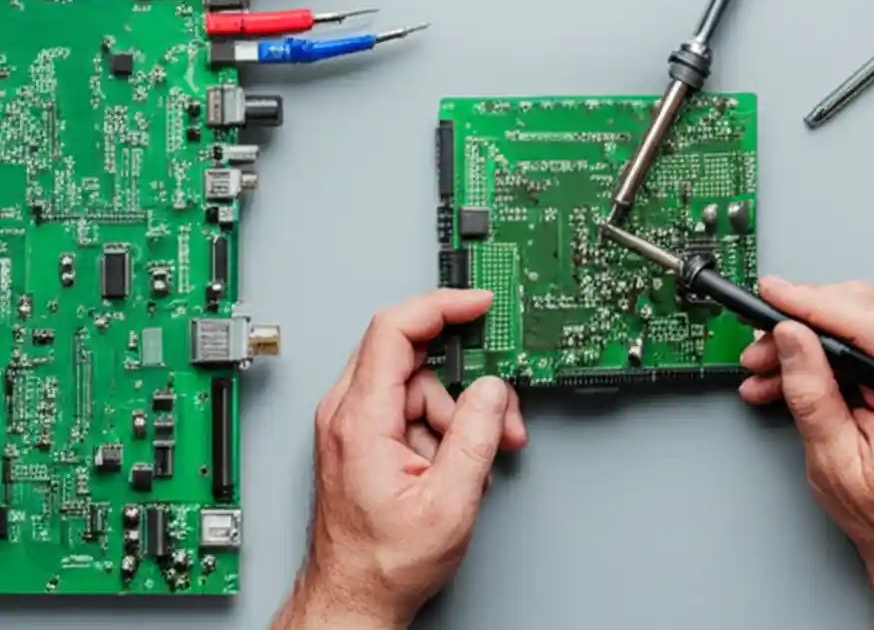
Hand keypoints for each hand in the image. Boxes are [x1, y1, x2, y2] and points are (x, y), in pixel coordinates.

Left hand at [273, 289, 527, 629]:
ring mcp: (353, 426)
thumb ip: (476, 436)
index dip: (442, 306)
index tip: (479, 303)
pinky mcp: (364, 440)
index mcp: (359, 419)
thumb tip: (494, 390)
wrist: (353, 597)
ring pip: (420, 388)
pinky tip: (454, 469)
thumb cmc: (383, 562)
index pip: (395, 329)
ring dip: (457, 418)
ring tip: (475, 464)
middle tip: (499, 408)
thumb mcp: (448, 501)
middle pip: (413, 357)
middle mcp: (347, 414)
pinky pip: (412, 412)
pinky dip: (442, 433)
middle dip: (464, 381)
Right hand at [739, 277, 873, 629]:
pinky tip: (791, 374)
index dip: (812, 301)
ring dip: (807, 339)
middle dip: (802, 321)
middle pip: (863, 309)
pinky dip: (826, 351)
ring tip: (766, 370)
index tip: (772, 296)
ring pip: (860, 320)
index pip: (866, 320)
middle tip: (760, 347)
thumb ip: (811, 392)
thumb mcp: (834, 459)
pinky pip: (868, 339)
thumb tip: (791, 338)